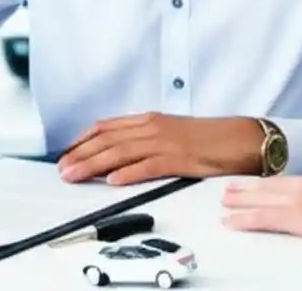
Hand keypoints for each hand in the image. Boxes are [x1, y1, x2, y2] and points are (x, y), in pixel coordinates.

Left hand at [57, 113, 262, 185]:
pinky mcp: (179, 159)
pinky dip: (128, 172)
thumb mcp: (171, 133)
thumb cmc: (209, 139)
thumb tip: (118, 155)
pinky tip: (113, 180)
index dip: (82, 139)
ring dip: (93, 164)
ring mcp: (166, 142)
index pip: (106, 127)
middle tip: (62, 169)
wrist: (240, 138)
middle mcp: (153, 128)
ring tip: (75, 175)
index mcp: (150, 121)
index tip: (66, 152)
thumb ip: (145, 139)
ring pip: (121, 151)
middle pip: (108, 139)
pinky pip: (148, 166)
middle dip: (80, 154)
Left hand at [220, 175, 301, 239]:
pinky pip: (261, 219)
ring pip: (258, 201)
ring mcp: (292, 203)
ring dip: (240, 202)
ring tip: (224, 202)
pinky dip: (243, 220)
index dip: (264, 183)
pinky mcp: (290, 219)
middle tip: (228, 190)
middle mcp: (298, 189)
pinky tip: (229, 221)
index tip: (252, 183)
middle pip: (266, 189)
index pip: (282, 182)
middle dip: (246, 190)